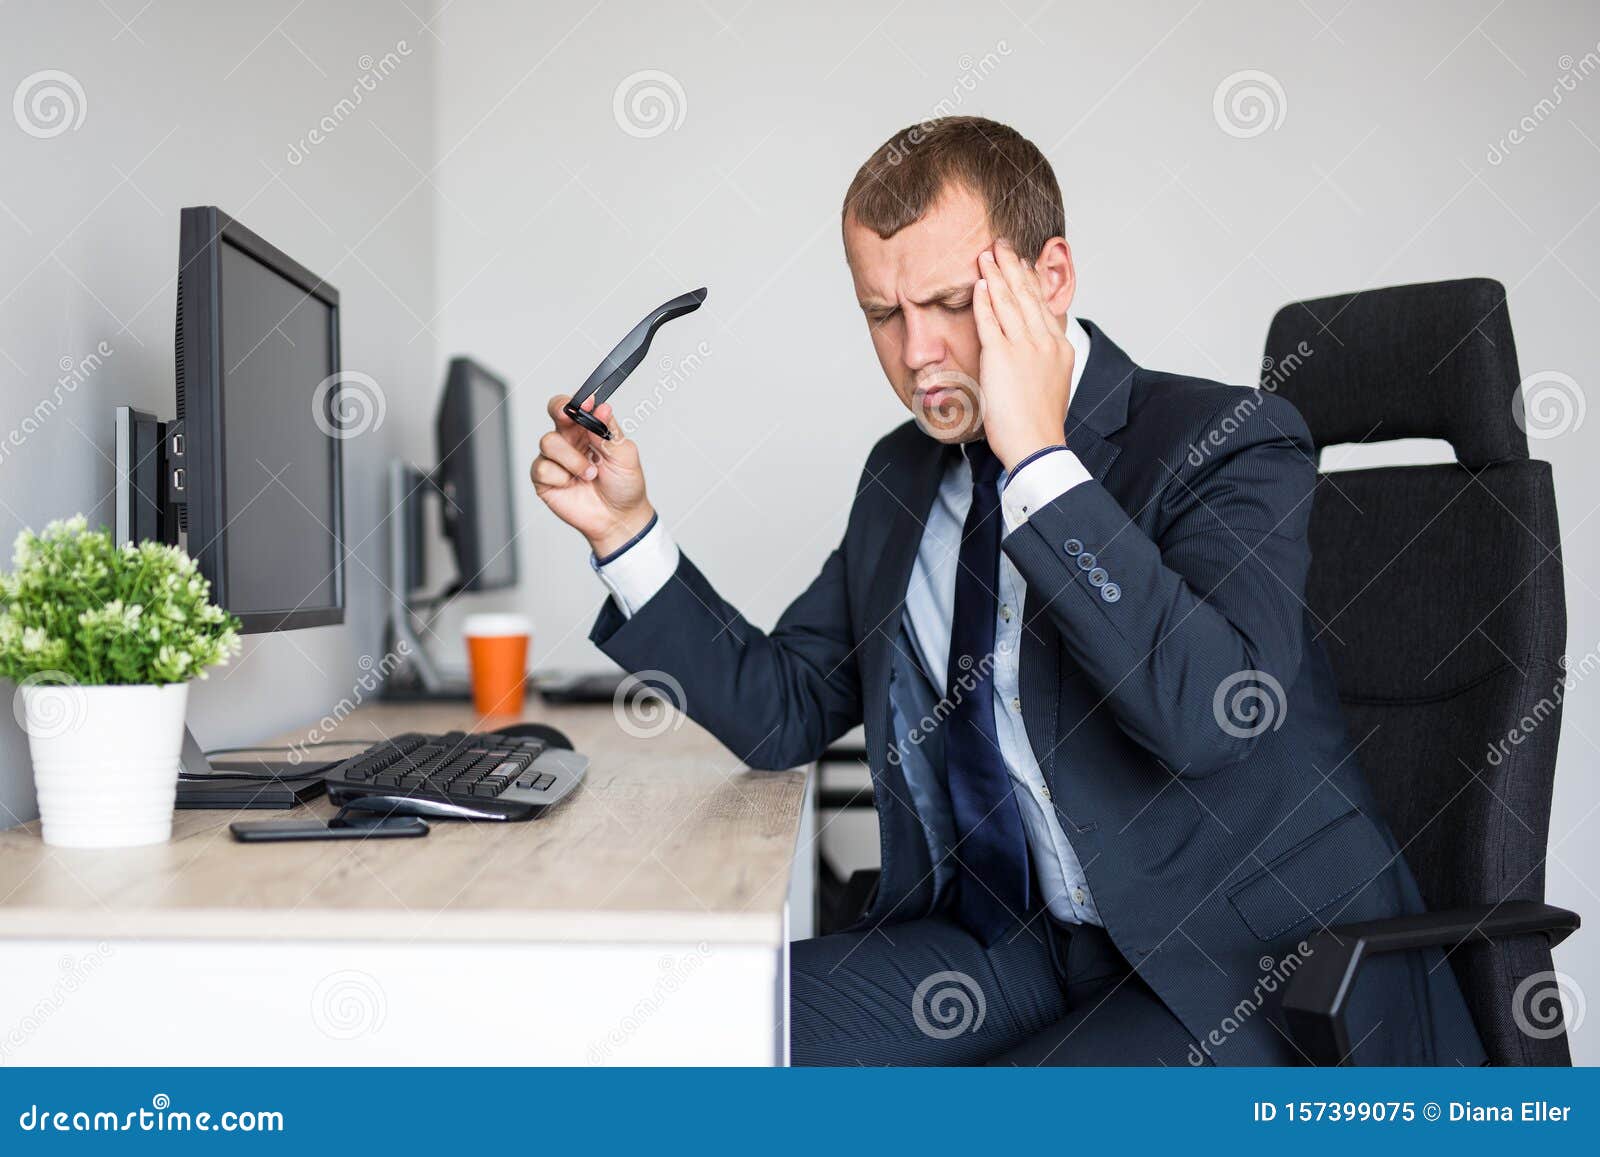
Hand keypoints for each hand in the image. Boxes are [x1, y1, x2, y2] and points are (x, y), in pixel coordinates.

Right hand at [531, 394, 654, 557]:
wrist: (619, 518)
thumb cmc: (624, 486)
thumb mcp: (625, 455)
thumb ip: (610, 431)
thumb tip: (601, 409)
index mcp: (589, 429)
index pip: (576, 406)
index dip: (578, 401)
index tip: (588, 403)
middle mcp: (570, 440)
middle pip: (555, 411)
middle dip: (560, 410)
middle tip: (570, 417)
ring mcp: (556, 459)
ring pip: (548, 442)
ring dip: (572, 458)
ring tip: (590, 473)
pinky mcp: (545, 479)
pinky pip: (542, 468)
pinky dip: (560, 477)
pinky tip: (572, 484)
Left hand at [972, 238, 1075, 469]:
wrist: (1038, 444)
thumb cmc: (1040, 425)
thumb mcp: (1050, 386)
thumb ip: (1041, 365)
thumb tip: (1031, 361)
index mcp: (1059, 348)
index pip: (1042, 305)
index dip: (1030, 281)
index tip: (1022, 263)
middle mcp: (1045, 342)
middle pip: (1027, 295)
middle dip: (1013, 266)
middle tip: (1002, 244)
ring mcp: (1025, 348)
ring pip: (1009, 302)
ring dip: (996, 274)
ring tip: (986, 254)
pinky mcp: (1002, 357)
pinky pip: (990, 321)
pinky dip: (984, 300)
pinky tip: (979, 283)